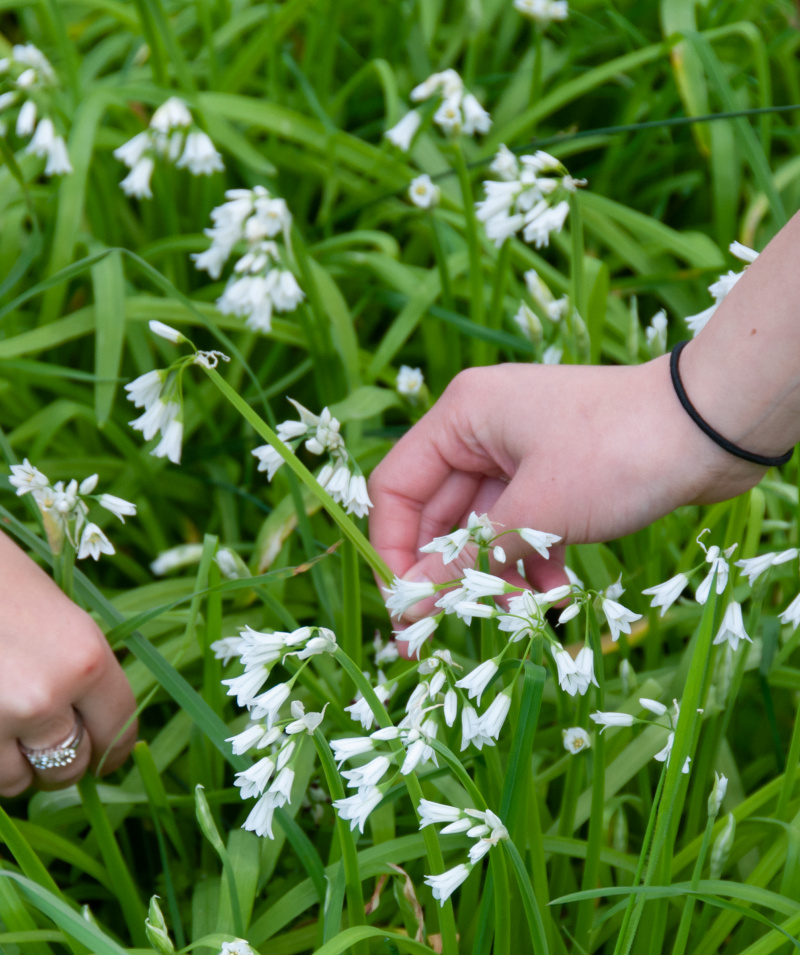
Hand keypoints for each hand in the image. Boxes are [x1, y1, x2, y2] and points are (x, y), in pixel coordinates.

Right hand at [0, 343, 136, 799]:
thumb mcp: (44, 600)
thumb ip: (64, 658)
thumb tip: (78, 708)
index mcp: (81, 656)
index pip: (117, 727)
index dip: (112, 743)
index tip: (103, 751)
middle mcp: (39, 700)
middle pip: (68, 766)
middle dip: (58, 755)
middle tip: (38, 740)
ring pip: (13, 786)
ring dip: (6, 766)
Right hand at [368, 355, 764, 621]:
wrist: (716, 429)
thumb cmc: (618, 453)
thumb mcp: (535, 513)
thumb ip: (466, 561)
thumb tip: (411, 605)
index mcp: (462, 416)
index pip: (396, 487)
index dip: (392, 549)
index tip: (404, 605)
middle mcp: (481, 431)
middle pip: (437, 514)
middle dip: (446, 573)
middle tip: (440, 632)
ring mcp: (520, 454)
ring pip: (482, 528)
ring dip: (494, 575)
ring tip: (518, 614)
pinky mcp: (555, 476)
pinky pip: (521, 528)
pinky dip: (530, 563)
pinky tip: (553, 596)